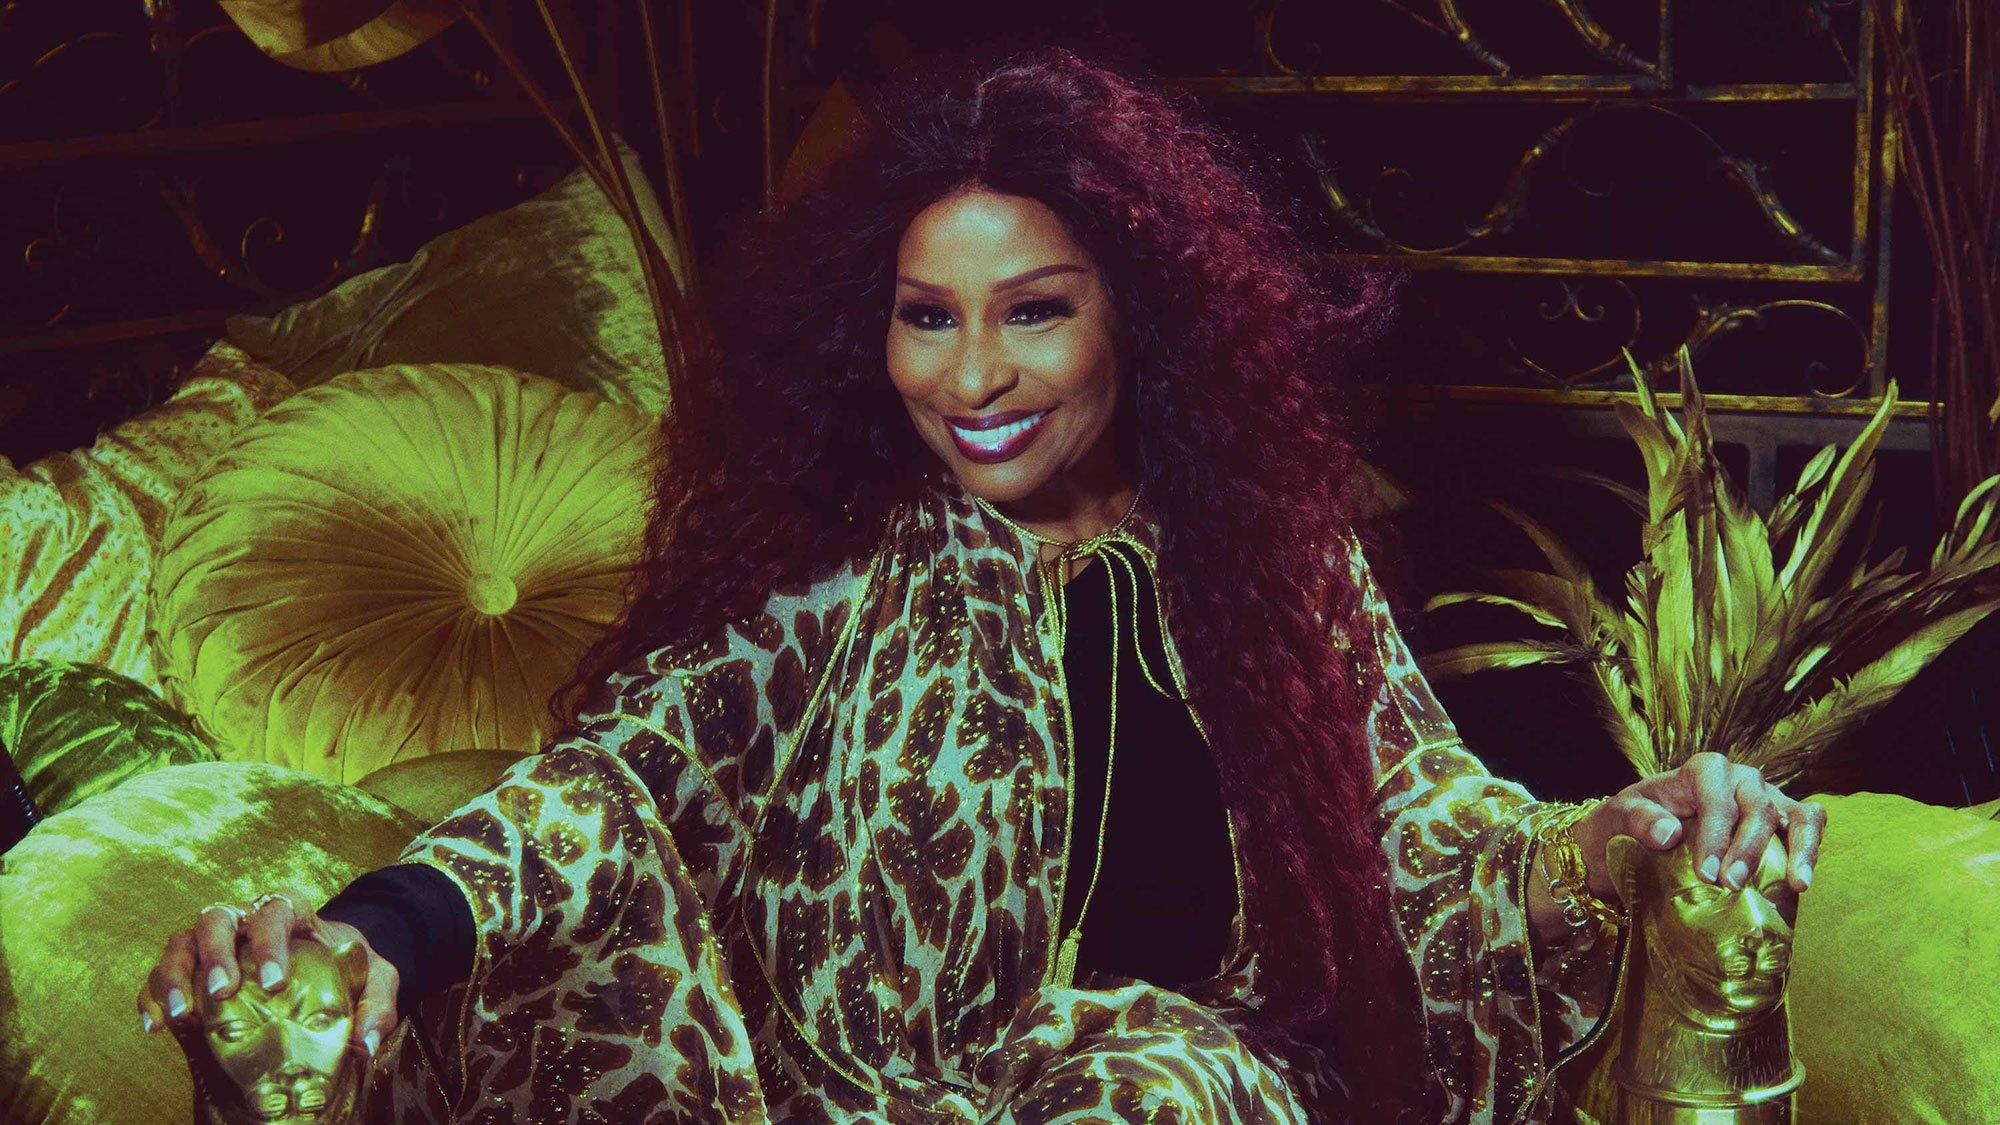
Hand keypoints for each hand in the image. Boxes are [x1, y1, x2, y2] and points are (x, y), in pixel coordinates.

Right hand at [137, 893, 400, 1060]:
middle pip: (217, 919)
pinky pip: (162, 972)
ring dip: (174, 975)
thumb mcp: (377, 978)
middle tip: (222, 993)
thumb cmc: (351, 966)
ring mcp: (215, 942)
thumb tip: (366, 1045)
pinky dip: (153, 994)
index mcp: (292, 912)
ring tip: (179, 1014)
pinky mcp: (193, 969)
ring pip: (182, 941)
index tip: (274, 982)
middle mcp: (246, 919)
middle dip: (215, 954)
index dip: (269, 941)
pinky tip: (154, 1025)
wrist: (332, 963)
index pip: (276, 910)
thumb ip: (377, 1005)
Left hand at [1576, 752, 1825, 901]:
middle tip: (1732, 886)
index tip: (1705, 875)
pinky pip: (1806, 827)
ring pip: (1796, 813)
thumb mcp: (1617, 817)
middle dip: (1748, 849)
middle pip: (1757, 807)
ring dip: (1800, 848)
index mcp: (1702, 771)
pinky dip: (1809, 850)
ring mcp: (1765, 799)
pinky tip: (1801, 883)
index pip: (1717, 797)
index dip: (1715, 835)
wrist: (1637, 835)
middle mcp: (1740, 779)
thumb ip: (1637, 819)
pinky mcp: (1781, 824)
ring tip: (1797, 885)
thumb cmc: (1628, 823)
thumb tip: (1668, 834)